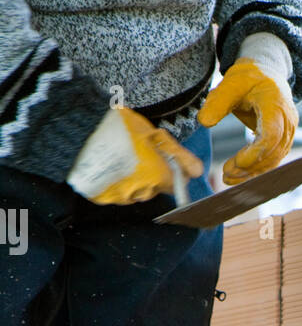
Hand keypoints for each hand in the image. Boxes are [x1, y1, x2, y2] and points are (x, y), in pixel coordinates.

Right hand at [68, 108, 203, 205]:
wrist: (79, 129)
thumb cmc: (119, 127)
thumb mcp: (154, 134)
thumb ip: (179, 155)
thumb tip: (199, 172)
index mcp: (157, 177)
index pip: (177, 185)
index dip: (174, 171)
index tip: (164, 157)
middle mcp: (141, 193)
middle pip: (156, 188)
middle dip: (152, 173)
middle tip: (137, 151)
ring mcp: (120, 197)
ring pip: (136, 191)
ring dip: (134, 178)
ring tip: (120, 156)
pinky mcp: (101, 198)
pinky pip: (116, 193)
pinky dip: (116, 182)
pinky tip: (109, 165)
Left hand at [198, 33, 297, 184]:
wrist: (267, 76)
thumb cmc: (248, 79)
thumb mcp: (230, 83)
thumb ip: (217, 102)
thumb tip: (204, 122)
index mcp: (276, 104)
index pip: (271, 134)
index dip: (255, 152)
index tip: (236, 163)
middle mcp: (288, 121)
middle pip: (273, 151)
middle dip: (251, 167)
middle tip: (226, 175)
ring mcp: (289, 133)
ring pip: (275, 160)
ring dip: (253, 173)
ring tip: (229, 178)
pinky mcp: (283, 141)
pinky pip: (273, 160)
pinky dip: (257, 170)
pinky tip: (239, 177)